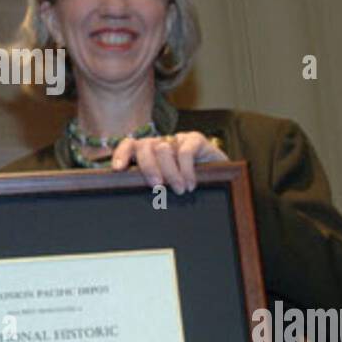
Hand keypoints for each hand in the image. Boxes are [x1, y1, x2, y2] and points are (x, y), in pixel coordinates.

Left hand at [111, 131, 227, 194]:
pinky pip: (185, 151)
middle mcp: (160, 143)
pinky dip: (186, 170)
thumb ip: (151, 186)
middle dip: (148, 167)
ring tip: (180, 191)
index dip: (121, 154)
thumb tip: (130, 201)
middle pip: (144, 146)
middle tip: (157, 187)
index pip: (129, 145)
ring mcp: (177, 139)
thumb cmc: (187, 186)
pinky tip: (191, 184)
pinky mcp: (195, 139)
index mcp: (148, 153)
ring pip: (163, 149)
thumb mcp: (166, 187)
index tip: (118, 169)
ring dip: (170, 173)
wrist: (223, 177)